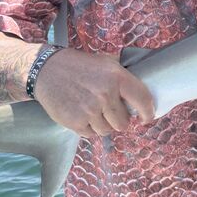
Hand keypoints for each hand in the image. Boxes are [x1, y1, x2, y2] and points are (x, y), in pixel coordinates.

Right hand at [34, 48, 154, 137]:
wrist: (47, 71)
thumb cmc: (79, 66)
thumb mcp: (105, 62)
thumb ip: (123, 74)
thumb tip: (141, 88)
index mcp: (117, 78)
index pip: (142, 100)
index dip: (148, 112)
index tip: (147, 118)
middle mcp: (105, 95)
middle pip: (124, 122)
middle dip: (119, 119)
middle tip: (110, 111)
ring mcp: (90, 110)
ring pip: (108, 130)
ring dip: (104, 124)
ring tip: (95, 111)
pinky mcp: (75, 122)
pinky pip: (91, 134)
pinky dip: (89, 128)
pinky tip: (83, 115)